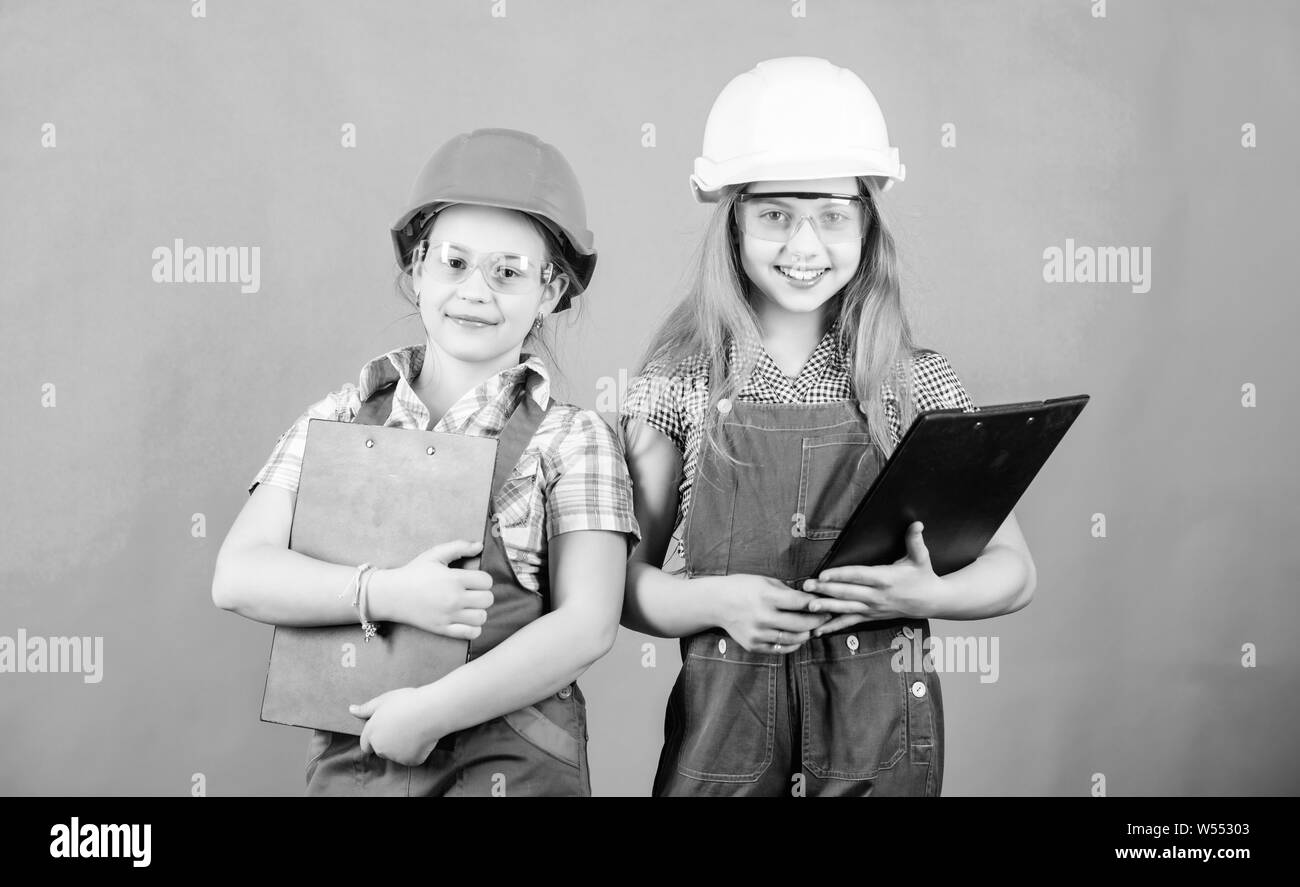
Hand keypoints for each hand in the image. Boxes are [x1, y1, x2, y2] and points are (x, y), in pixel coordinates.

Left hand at [351, 687, 441, 765]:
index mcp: (372, 732)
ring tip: (414, 728)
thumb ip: (365, 709)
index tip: (386, 729)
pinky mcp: (411, 761)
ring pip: (397, 754)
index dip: (375, 737)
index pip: (366, 744)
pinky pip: (412, 757)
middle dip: (389, 741)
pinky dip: (416, 751)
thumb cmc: (408, 702)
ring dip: (402, 746)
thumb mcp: (383, 700)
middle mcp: (380, 747)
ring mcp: (396, 756)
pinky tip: (421, 737)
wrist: (431, 710)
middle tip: (403, 725)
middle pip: (381, 749)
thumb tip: (351, 710)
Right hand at [368, 540, 494, 639]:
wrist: (392, 594)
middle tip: (472, 592)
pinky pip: (471, 633)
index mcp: (454, 579)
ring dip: (479, 611)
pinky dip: (473, 628)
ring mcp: (448, 616)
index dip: (483, 579)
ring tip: (469, 606)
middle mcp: (453, 599)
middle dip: (483, 594)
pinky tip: (466, 619)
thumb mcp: (435, 554)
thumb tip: (480, 545)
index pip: (486, 581)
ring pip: (482, 617)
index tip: (473, 579)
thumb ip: (459, 547)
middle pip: (487, 600)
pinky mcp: (443, 629)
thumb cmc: (414, 573)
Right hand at [716, 574, 831, 652]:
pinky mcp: (754, 646)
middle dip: (817, 621)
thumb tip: (811, 599)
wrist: (716, 603)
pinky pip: (781, 649)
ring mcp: (757, 634)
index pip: (800, 603)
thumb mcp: (765, 582)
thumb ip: (788, 592)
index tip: (825, 603)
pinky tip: (798, 636)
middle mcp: (762, 617)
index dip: (816, 604)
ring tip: (813, 627)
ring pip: (794, 639)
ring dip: (807, 633)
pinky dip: (793, 643)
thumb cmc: (743, 588)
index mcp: (766, 597)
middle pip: (801, 624)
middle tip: (825, 616)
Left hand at [803, 521, 943, 635]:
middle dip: (825, 591)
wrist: (931, 601)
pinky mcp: (871, 616)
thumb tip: (917, 523)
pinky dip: (833, 626)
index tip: (824, 574)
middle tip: (806, 587)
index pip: (859, 576)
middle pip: (847, 593)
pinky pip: (850, 622)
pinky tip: (817, 629)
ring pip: (846, 609)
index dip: (840, 575)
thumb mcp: (921, 557)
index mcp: (886, 578)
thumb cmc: (923, 576)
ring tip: (809, 607)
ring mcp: (873, 608)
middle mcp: (877, 595)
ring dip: (826, 607)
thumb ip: (915, 540)